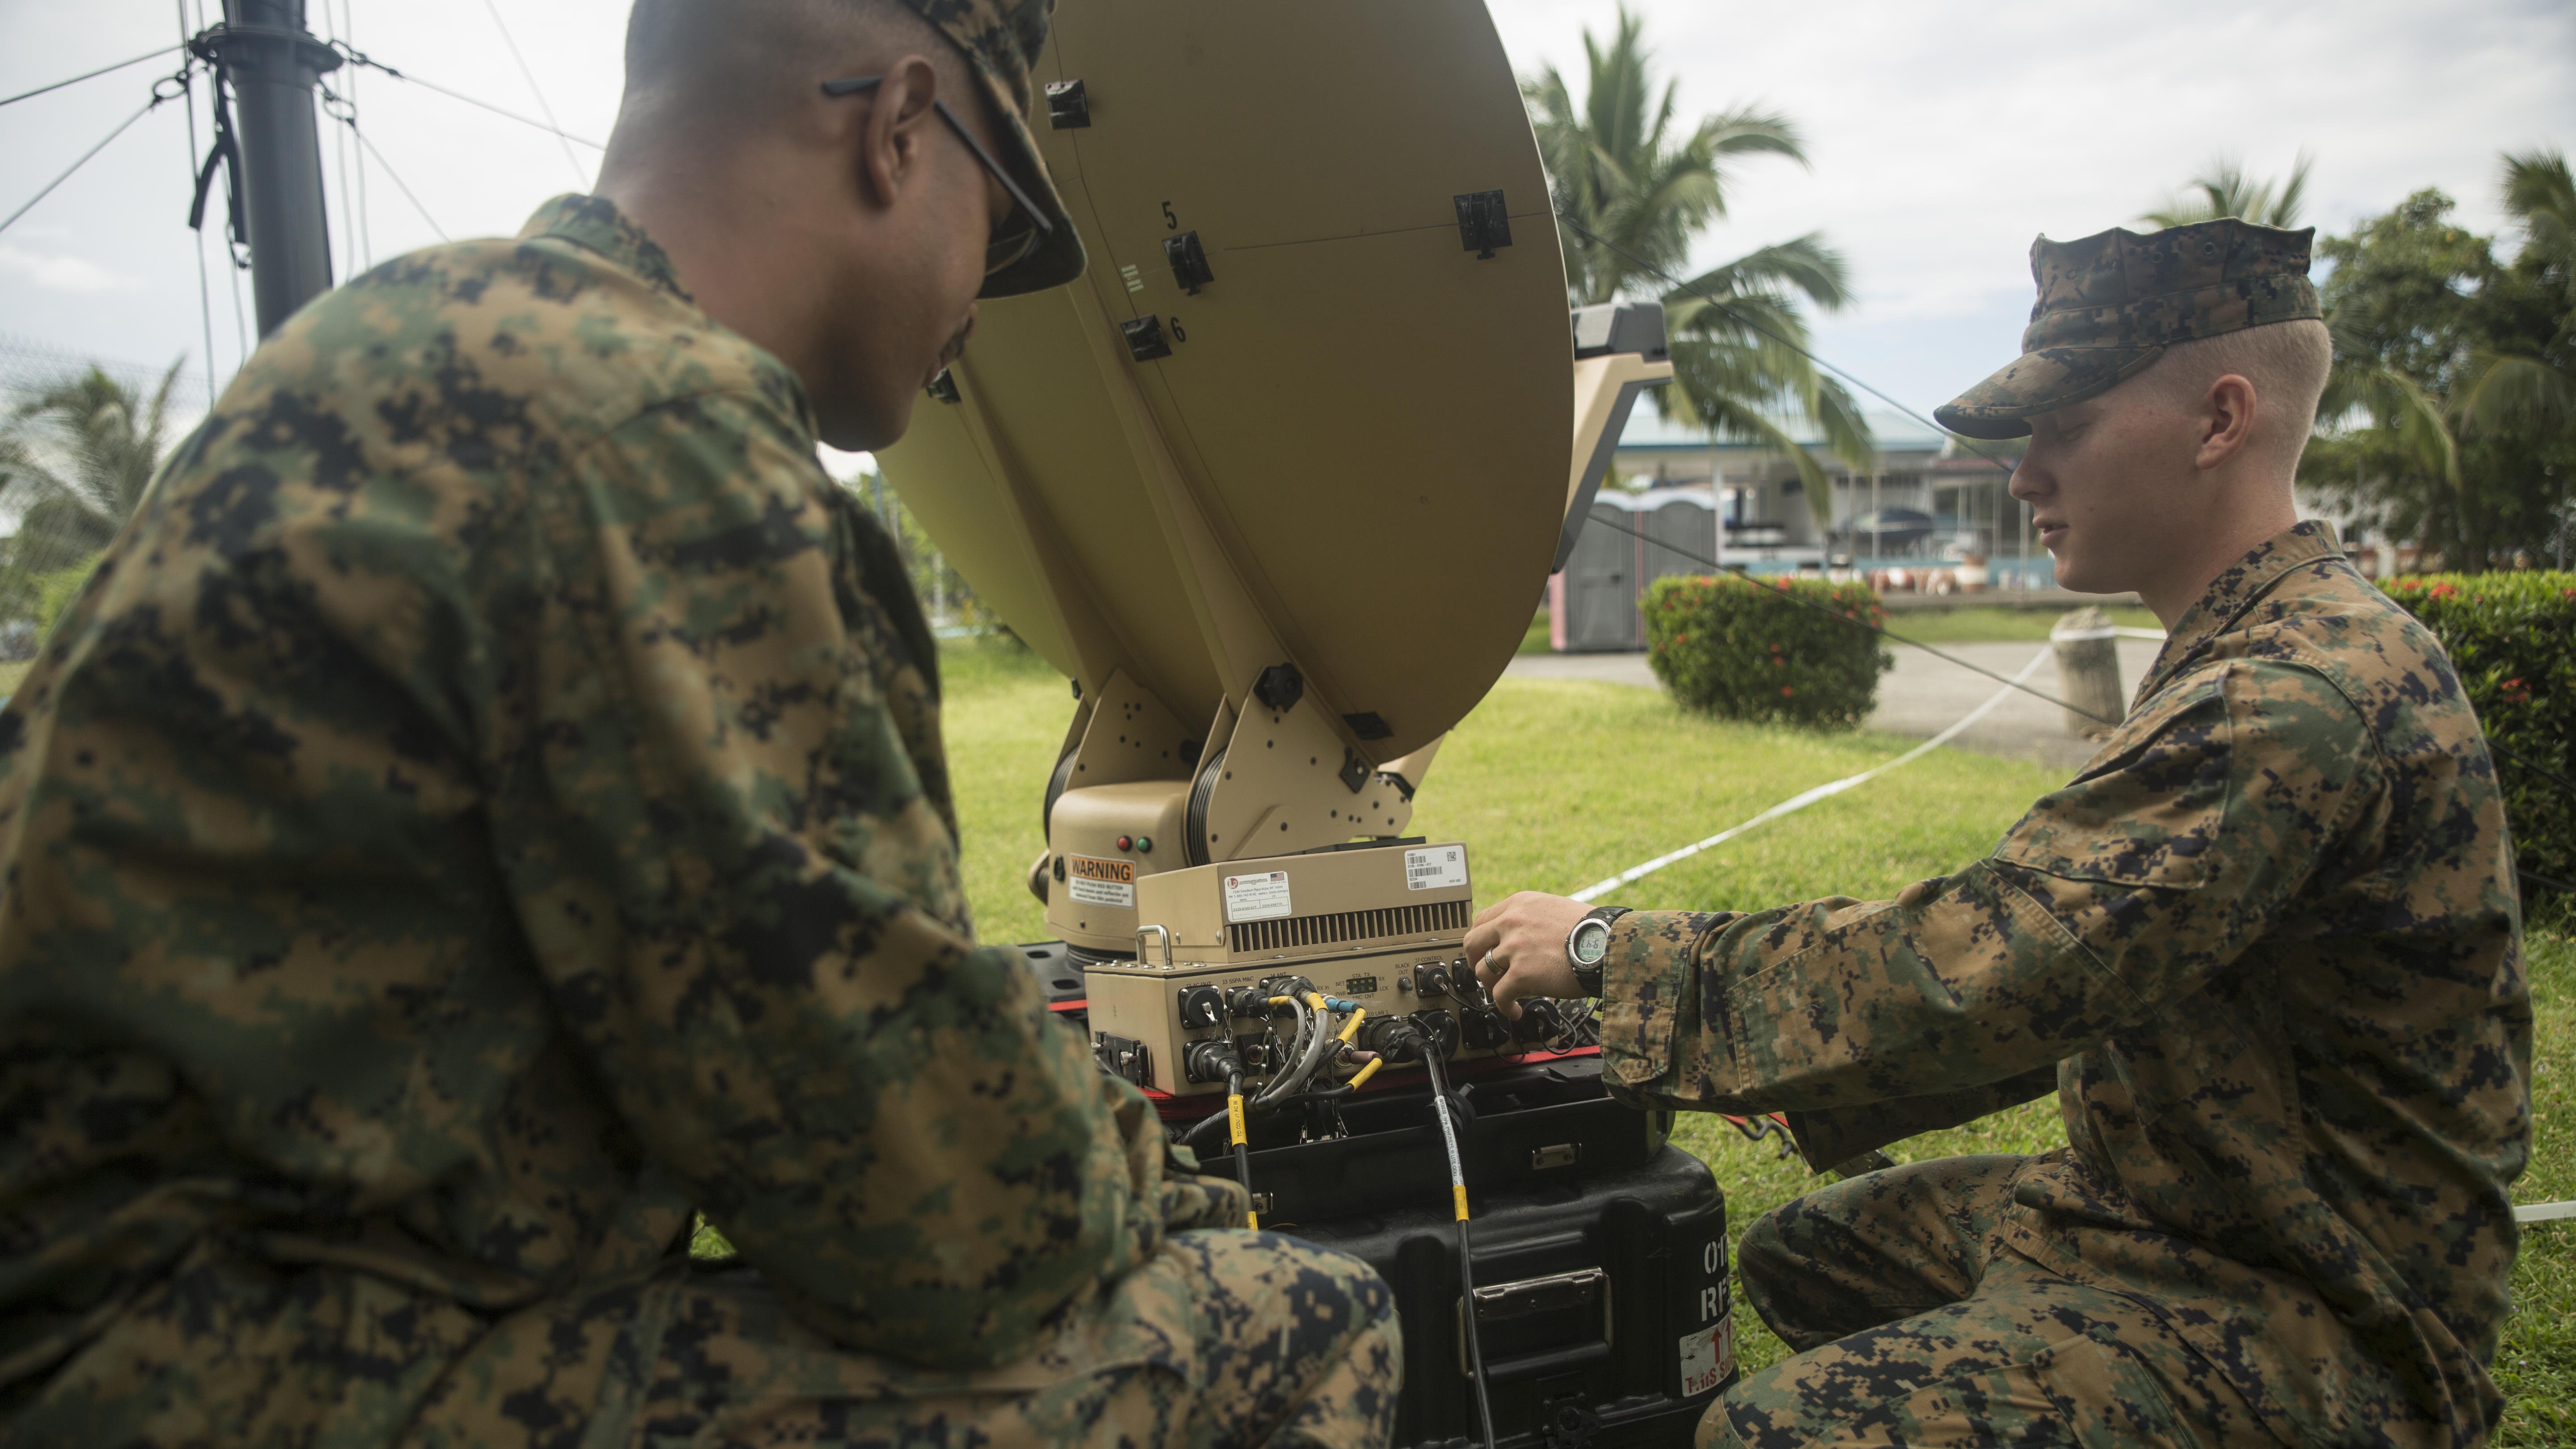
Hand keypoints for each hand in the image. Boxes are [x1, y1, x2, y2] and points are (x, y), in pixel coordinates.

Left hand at [1464, 891, 1590, 1019]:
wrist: (1608, 944)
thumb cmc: (1591, 929)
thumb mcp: (1554, 908)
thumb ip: (1531, 918)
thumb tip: (1522, 935)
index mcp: (1519, 905)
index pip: (1482, 920)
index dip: (1480, 940)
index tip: (1483, 951)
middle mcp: (1511, 923)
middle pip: (1472, 944)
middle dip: (1474, 962)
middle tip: (1484, 974)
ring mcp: (1515, 948)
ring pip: (1483, 972)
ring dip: (1492, 987)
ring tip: (1505, 995)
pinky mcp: (1522, 974)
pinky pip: (1499, 996)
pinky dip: (1505, 1007)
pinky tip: (1515, 1011)